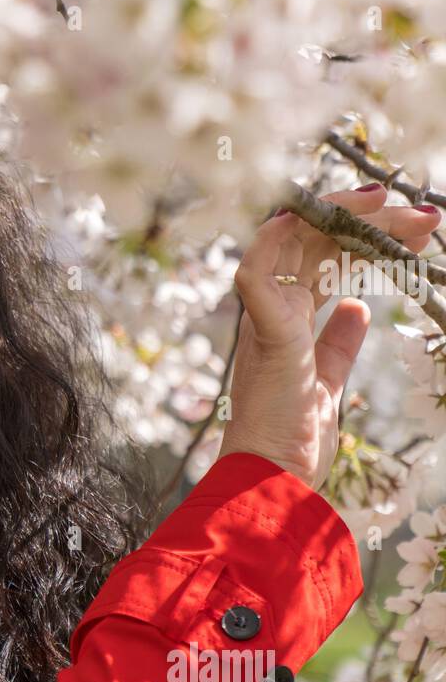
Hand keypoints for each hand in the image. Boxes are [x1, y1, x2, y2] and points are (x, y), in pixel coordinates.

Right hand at [215, 189, 417, 490]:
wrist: (271, 478)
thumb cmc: (291, 441)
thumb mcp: (328, 384)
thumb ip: (338, 345)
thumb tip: (357, 308)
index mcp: (287, 322)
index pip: (327, 259)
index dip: (368, 238)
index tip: (416, 232)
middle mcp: (272, 311)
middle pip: (317, 243)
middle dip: (371, 221)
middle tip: (424, 216)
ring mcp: (264, 319)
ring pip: (291, 243)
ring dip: (338, 216)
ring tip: (388, 203)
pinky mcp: (263, 333)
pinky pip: (256, 273)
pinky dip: (273, 239)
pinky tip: (303, 216)